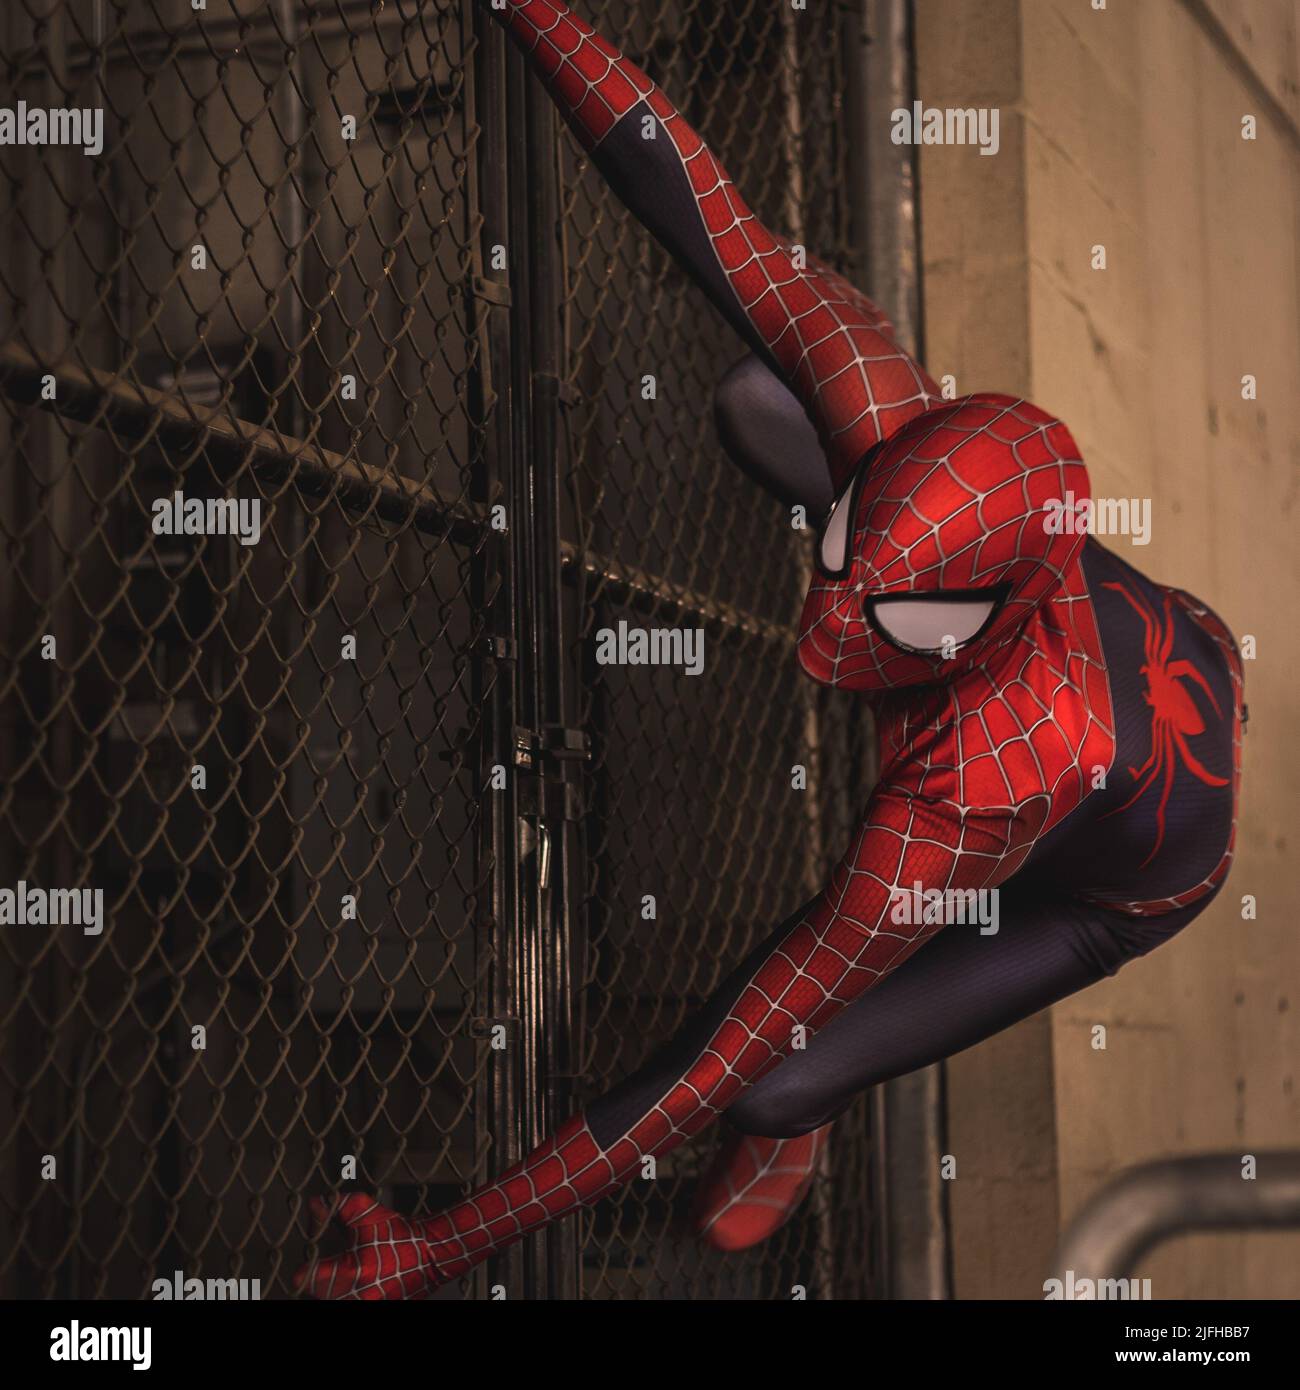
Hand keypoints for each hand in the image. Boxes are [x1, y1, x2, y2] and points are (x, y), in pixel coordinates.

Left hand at [294, 1193, 437, 1299]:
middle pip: (314, 1292)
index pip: (302, 1278)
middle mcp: (353, 1298)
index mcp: (349, 1274)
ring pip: (330, 1298)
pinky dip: (349, 1291)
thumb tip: (314, 1203)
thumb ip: (335, 1205)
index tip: (316, 1255)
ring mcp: (365, 1307)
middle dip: (321, 1275)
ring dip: (334, 1285)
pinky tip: (362, 1278)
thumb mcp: (364, 1210)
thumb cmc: (398, 1232)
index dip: (307, 1263)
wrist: (431, 1252)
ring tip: (350, 1270)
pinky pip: (348, 1300)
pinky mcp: (373, 1310)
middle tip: (335, 1261)